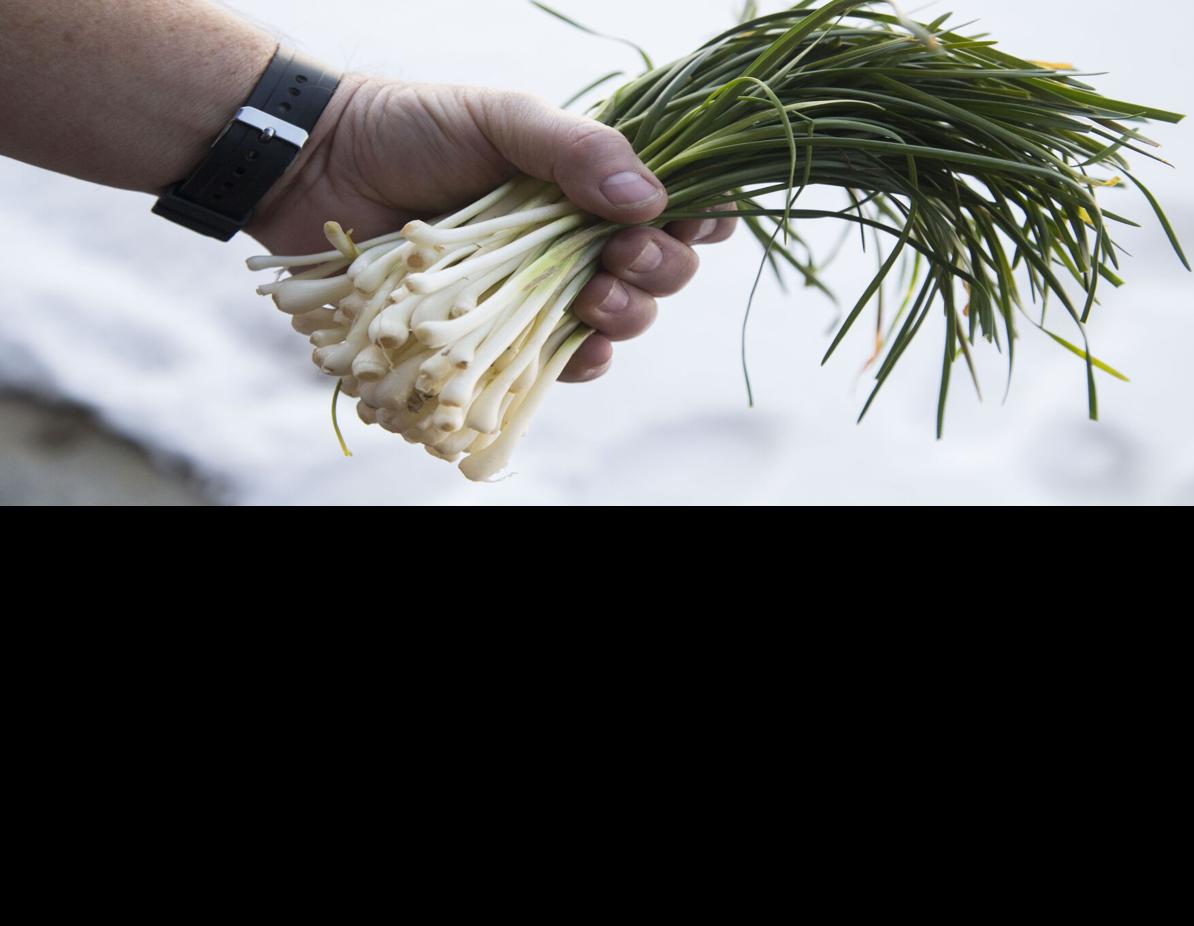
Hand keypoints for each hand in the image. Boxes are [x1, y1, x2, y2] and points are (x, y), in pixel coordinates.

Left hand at [249, 75, 736, 382]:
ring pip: (624, 319)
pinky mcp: (501, 334)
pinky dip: (582, 361)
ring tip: (592, 298)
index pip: (676, 204)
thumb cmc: (408, 129)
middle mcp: (577, 236)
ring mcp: (542, 288)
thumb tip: (650, 201)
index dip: (701, 217)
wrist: (314, 171)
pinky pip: (565, 363)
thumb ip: (579, 149)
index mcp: (589, 180)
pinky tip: (578, 347)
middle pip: (663, 268)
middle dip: (660, 268)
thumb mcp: (502, 120)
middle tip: (622, 255)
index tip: (691, 219)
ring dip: (627, 315)